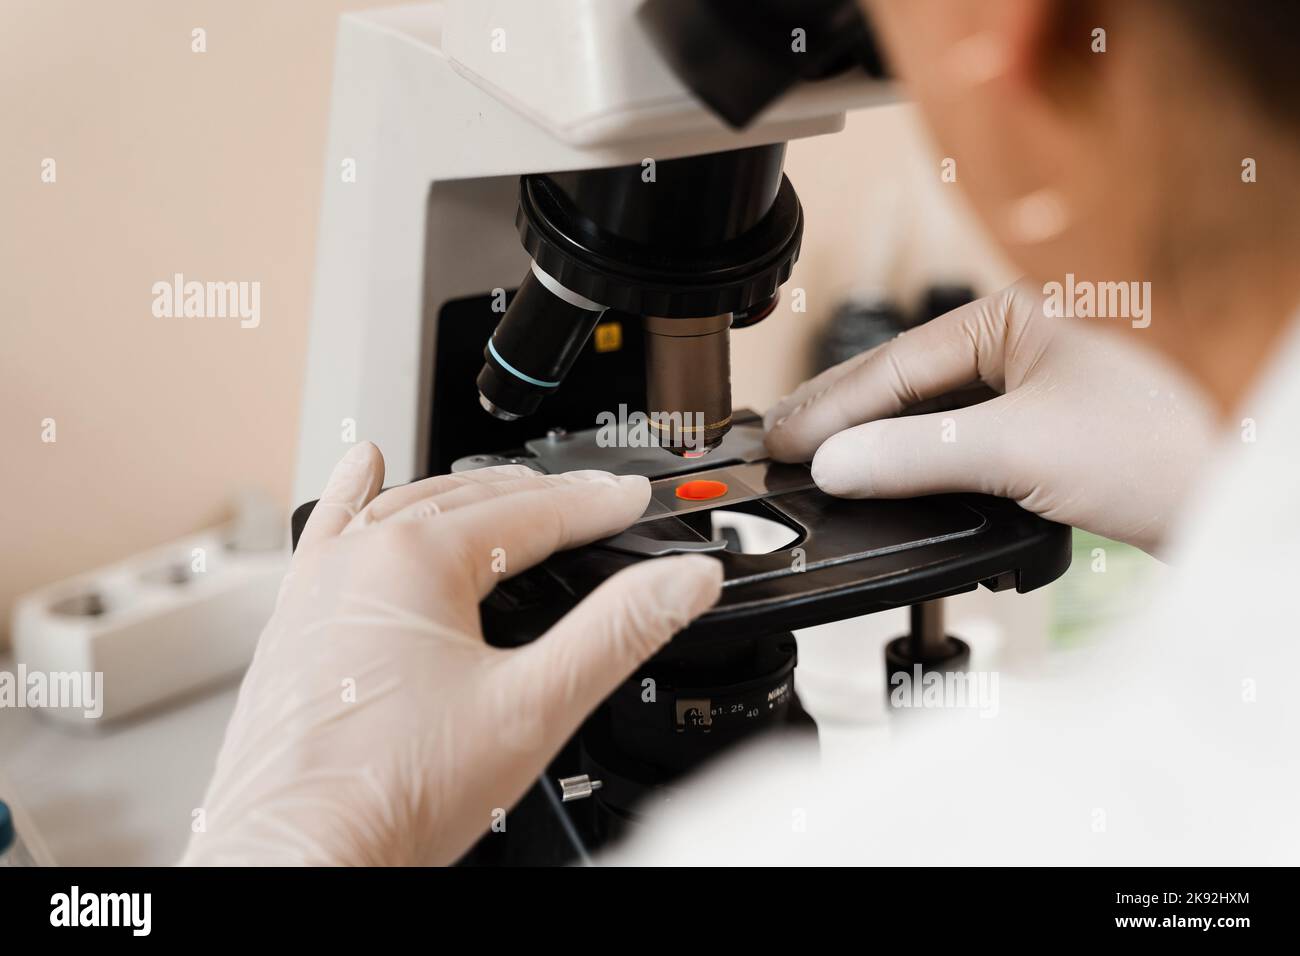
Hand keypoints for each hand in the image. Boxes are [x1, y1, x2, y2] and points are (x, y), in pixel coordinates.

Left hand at [181, 443, 721, 865]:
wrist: (299, 857)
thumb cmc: (389, 795)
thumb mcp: (532, 708)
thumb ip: (616, 633)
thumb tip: (681, 582)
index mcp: (415, 561)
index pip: (532, 513)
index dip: (596, 505)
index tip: (634, 501)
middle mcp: (358, 558)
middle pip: (471, 499)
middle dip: (544, 498)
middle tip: (596, 502)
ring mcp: (318, 585)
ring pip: (406, 509)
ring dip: (470, 497)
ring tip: (518, 492)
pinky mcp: (296, 619)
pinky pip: (333, 531)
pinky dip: (361, 497)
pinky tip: (365, 470)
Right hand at [764, 282, 1215, 553]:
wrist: (1220, 504)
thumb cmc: (1149, 456)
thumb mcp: (1015, 449)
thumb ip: (914, 454)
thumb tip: (833, 463)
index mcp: (1009, 319)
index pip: (896, 363)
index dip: (832, 407)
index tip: (781, 441)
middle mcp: (1012, 348)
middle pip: (900, 382)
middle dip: (837, 415)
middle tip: (774, 444)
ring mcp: (1020, 393)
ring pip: (920, 413)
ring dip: (867, 439)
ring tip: (811, 459)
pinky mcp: (1028, 438)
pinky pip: (946, 441)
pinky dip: (903, 460)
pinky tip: (874, 474)